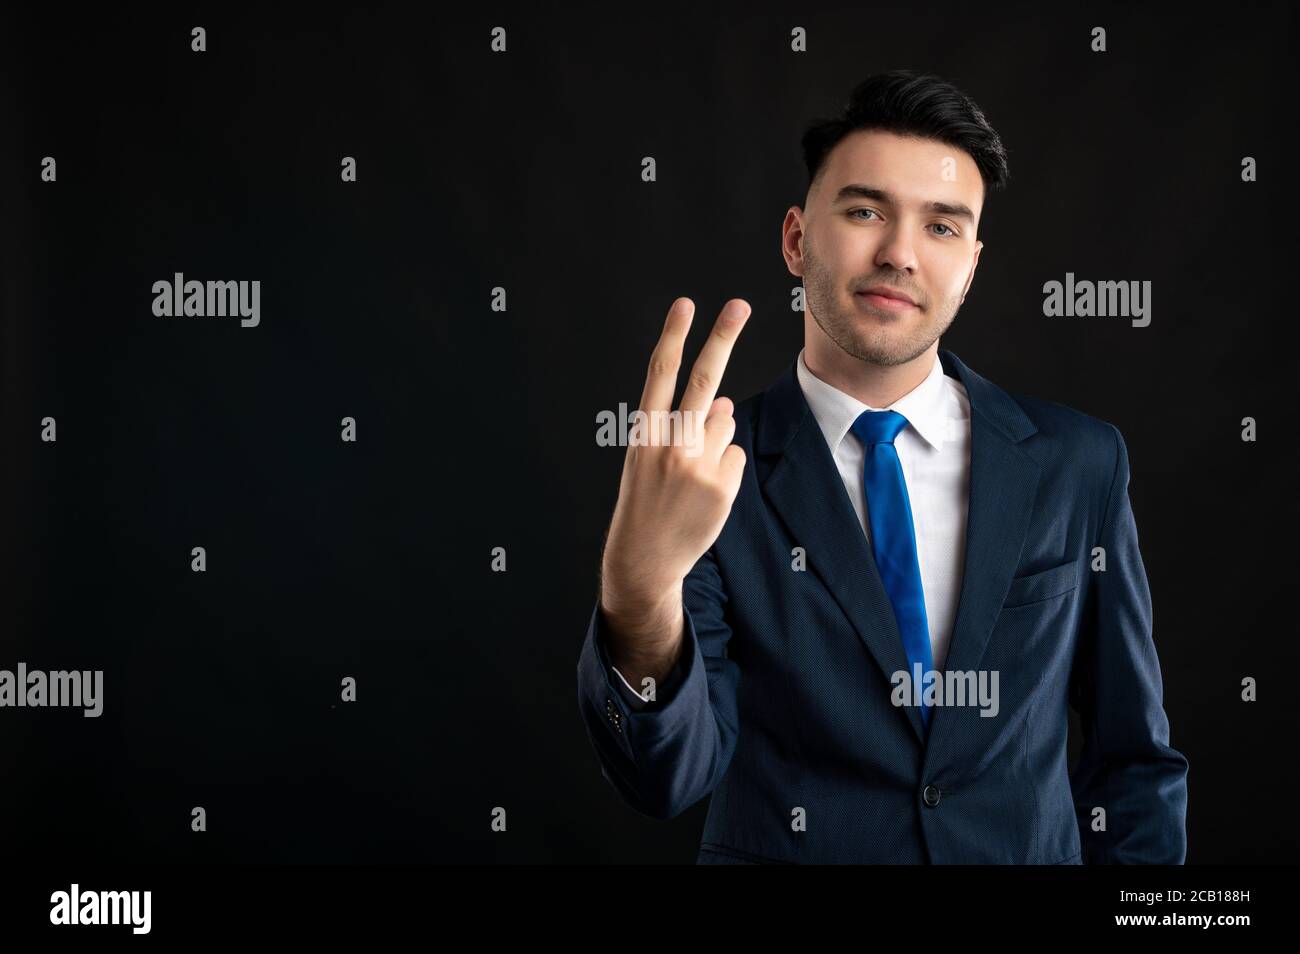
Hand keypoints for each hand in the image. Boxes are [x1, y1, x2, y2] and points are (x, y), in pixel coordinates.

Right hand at [600, 297, 750, 633]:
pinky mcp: (720, 485)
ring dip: (717, 444)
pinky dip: (727, 470)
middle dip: (721, 339)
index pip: (661, 375)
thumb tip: (725, 402)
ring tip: (692, 478)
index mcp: (645, 433)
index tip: (685, 305)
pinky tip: (706, 493)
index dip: (674, 338)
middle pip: (703, 382)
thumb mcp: (652, 460)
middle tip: (739, 305)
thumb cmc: (648, 503)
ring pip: (725, 426)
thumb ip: (682, 427)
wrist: (644, 557)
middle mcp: (669, 444)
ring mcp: (696, 464)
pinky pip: (736, 456)